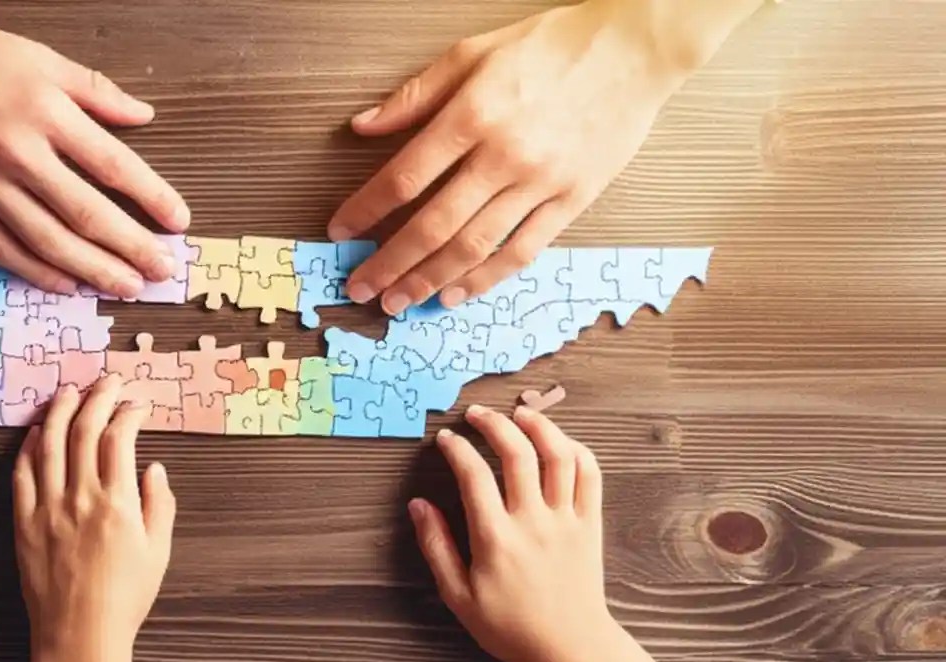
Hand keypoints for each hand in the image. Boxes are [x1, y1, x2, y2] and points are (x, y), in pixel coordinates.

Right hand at [0, 1, 187, 294]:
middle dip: (132, 249)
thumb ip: (94, 91)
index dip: (152, 198)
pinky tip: (66, 285)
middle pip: (88, 214)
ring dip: (93, 270)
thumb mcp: (37, 57)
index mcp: (44, 112)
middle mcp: (16, 153)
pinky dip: (37, 272)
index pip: (114, 166)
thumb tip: (143, 116)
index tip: (177, 222)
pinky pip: (3, 249)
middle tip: (162, 271)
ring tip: (126, 286)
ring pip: (49, 241)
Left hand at [13, 377, 175, 661]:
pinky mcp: (23, 524)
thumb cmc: (125, 598)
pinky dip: (28, 448)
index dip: (130, 412)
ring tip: (68, 391)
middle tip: (107, 381)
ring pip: (49, 444)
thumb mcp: (159, 551)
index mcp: (118, 503)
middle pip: (85, 430)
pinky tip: (36, 432)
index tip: (138, 403)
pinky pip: (22, 475)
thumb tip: (153, 467)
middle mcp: (81, 498)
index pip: (120, 438)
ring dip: (59, 411)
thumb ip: (160, 504)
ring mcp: (47, 509)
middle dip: (98, 397)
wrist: (80, 636)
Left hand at [330, 0, 695, 314]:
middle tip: (361, 287)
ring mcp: (541, 182)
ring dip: (429, 280)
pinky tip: (455, 294)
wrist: (636, 48)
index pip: (404, 176)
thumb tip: (362, 126)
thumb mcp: (474, 52)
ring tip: (399, 302)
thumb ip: (416, 95)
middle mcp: (504, 154)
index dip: (365, 209)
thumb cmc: (553, 45)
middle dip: (390, 262)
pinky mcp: (573, 199)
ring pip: (475, 246)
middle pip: (433, 224)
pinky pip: (523, 250)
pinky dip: (486, 278)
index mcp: (473, 115)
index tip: (339, 231)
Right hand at [412, 405, 720, 661]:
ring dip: (539, 426)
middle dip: (493, 424)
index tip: (446, 439)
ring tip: (519, 414)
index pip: (473, 476)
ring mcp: (566, 520)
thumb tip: (418, 505)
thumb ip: (436, 547)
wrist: (570, 648)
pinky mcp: (590, 524)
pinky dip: (575, 449)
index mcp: (496, 539)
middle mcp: (532, 522)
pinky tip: (557, 442)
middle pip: (516, 453)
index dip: (456, 449)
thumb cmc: (510, 627)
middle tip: (477, 414)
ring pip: (558, 455)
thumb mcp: (458, 596)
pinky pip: (589, 474)